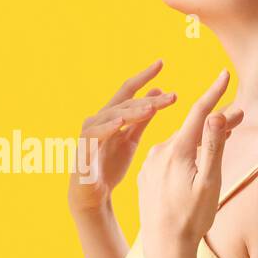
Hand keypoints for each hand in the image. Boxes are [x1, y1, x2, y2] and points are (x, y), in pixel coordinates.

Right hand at [68, 59, 178, 215]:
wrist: (91, 195)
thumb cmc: (109, 166)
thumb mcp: (131, 140)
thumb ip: (142, 119)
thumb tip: (157, 93)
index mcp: (111, 116)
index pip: (129, 90)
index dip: (144, 76)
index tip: (161, 62)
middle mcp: (99, 119)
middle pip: (126, 103)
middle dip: (150, 99)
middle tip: (173, 96)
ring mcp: (90, 132)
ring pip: (113, 116)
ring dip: (134, 111)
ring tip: (153, 107)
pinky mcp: (84, 148)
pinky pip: (96, 135)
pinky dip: (108, 128)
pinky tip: (120, 123)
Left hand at [136, 69, 244, 257]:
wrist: (164, 248)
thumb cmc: (192, 219)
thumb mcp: (209, 183)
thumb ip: (213, 147)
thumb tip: (217, 115)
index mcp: (176, 151)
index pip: (198, 113)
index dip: (214, 93)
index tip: (224, 74)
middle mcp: (159, 152)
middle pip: (191, 127)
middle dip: (216, 121)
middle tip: (242, 117)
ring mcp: (151, 164)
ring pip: (180, 142)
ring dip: (200, 139)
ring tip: (223, 138)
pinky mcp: (146, 175)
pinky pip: (169, 156)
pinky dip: (184, 153)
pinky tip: (196, 159)